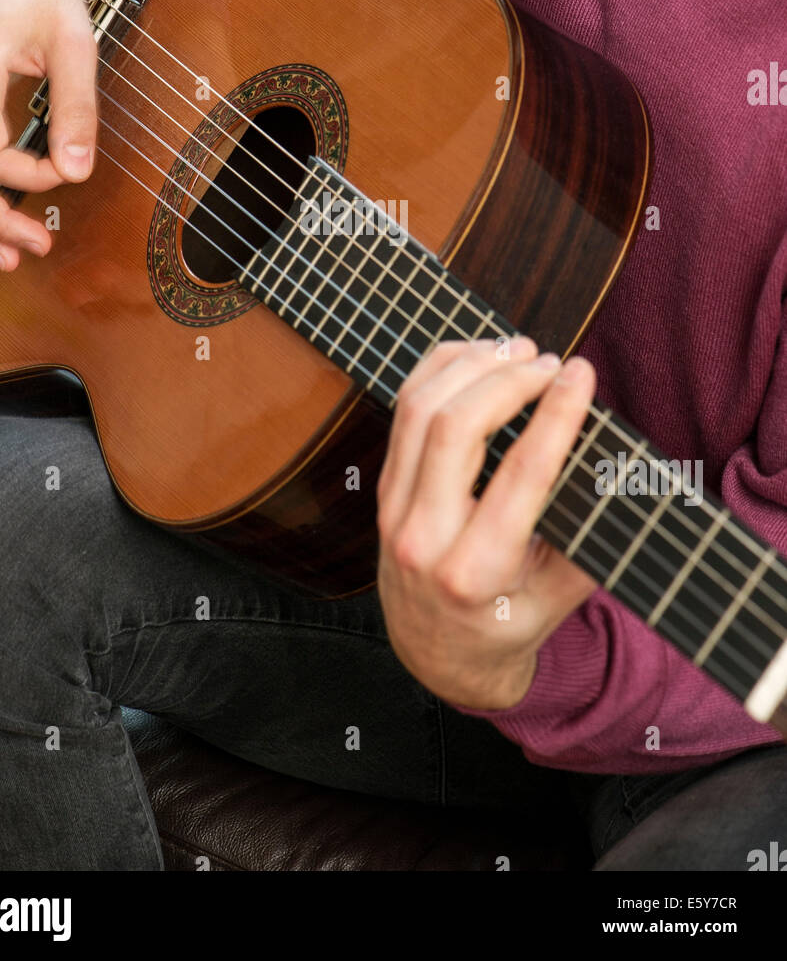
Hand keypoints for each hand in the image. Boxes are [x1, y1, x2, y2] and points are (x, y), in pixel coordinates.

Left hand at [376, 335, 598, 710]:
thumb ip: (587, 535)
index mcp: (474, 573)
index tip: (582, 373)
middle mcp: (423, 537)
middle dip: (508, 380)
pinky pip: (402, 411)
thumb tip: (618, 462)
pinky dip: (438, 371)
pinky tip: (477, 355)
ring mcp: (394, 508)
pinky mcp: (385, 487)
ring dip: (471, 365)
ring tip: (519, 349)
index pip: (520, 475)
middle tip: (552, 362)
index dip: (555, 414)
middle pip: (454, 428)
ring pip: (418, 409)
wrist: (437, 654)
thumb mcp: (560, 598)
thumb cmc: (508, 622)